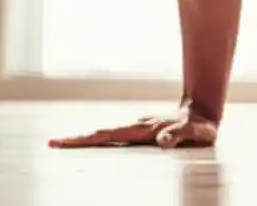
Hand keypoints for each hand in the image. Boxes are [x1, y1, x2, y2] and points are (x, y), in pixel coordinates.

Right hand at [48, 113, 216, 149]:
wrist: (203, 110)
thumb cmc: (200, 126)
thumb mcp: (195, 133)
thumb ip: (179, 136)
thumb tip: (161, 142)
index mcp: (144, 129)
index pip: (110, 135)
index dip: (88, 139)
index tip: (65, 142)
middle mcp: (137, 127)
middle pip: (102, 134)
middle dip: (77, 139)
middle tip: (53, 143)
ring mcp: (138, 128)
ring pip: (108, 134)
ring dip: (87, 139)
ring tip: (65, 144)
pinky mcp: (141, 131)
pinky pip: (117, 136)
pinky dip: (101, 140)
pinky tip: (92, 144)